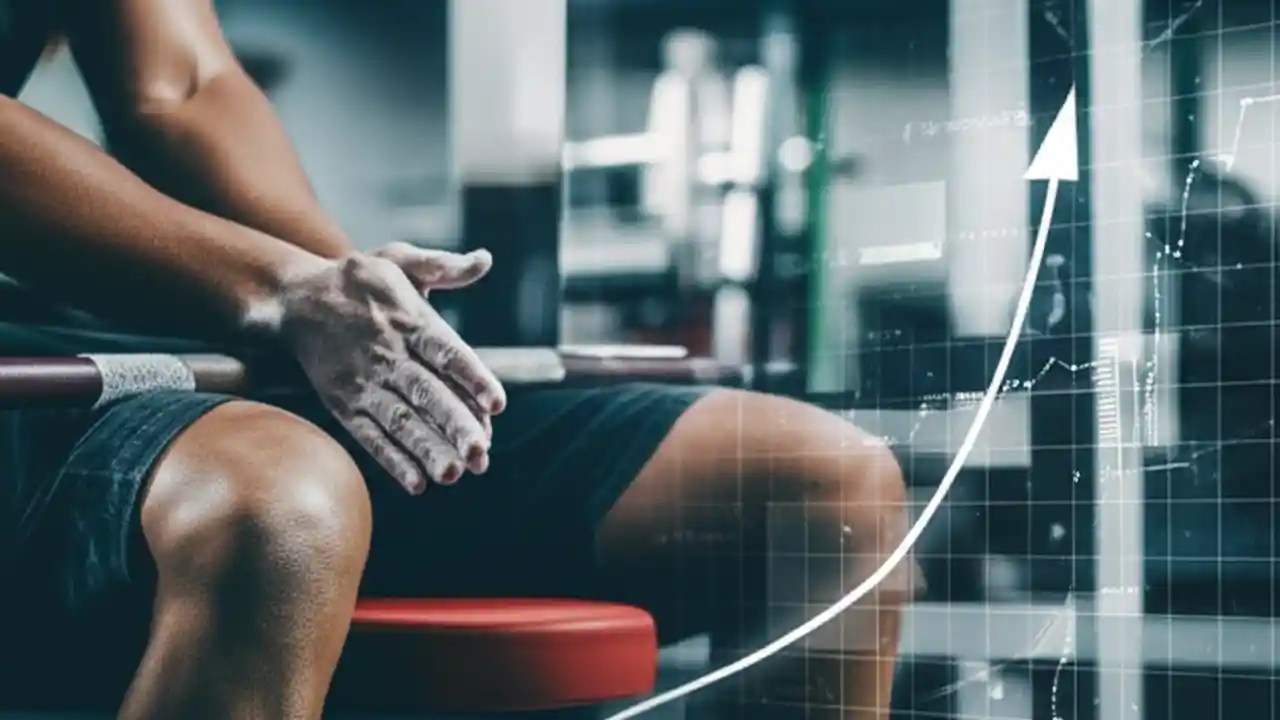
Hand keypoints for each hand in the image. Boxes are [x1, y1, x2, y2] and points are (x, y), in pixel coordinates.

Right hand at [278, 243, 505, 493]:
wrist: (295, 300)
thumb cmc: (359, 281)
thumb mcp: (399, 259)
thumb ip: (443, 266)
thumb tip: (484, 259)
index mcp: (407, 319)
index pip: (445, 351)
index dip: (471, 376)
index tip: (497, 403)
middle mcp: (388, 355)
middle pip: (425, 393)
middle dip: (454, 425)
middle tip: (483, 454)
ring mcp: (365, 384)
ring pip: (400, 421)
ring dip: (427, 449)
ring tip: (455, 474)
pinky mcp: (345, 405)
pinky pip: (370, 436)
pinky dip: (392, 460)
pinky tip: (417, 483)